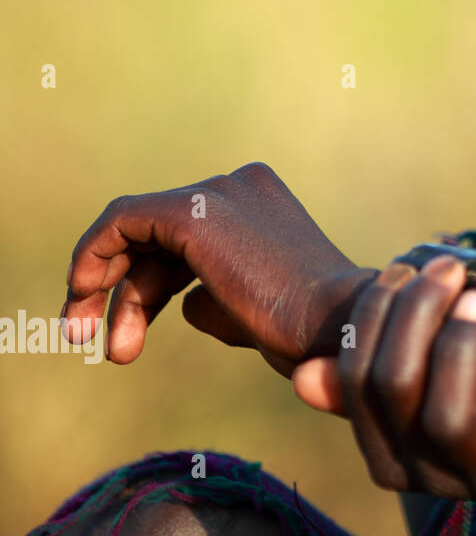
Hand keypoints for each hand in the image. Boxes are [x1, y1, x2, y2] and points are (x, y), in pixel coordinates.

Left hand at [63, 162, 374, 374]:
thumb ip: (218, 298)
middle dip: (125, 291)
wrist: (334, 327)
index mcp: (265, 202)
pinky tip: (81, 296)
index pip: (187, 238)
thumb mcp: (255, 310)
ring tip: (90, 340)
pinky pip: (122, 221)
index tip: (126, 341)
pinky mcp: (193, 211)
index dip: (150, 288)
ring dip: (101, 286)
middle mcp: (243, 186)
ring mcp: (219, 194)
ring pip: (135, 230)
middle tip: (111, 349)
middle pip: (159, 236)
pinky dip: (92, 256)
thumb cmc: (306, 332)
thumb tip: (186, 304)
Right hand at [293, 255, 475, 503]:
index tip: (404, 268)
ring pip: (449, 419)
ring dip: (462, 349)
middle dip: (417, 315)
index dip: (374, 316)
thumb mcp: (430, 398)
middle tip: (448, 270)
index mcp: (388, 450)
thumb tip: (302, 374)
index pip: (358, 378)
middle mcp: (425, 473)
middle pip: (397, 387)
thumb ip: (380, 382)